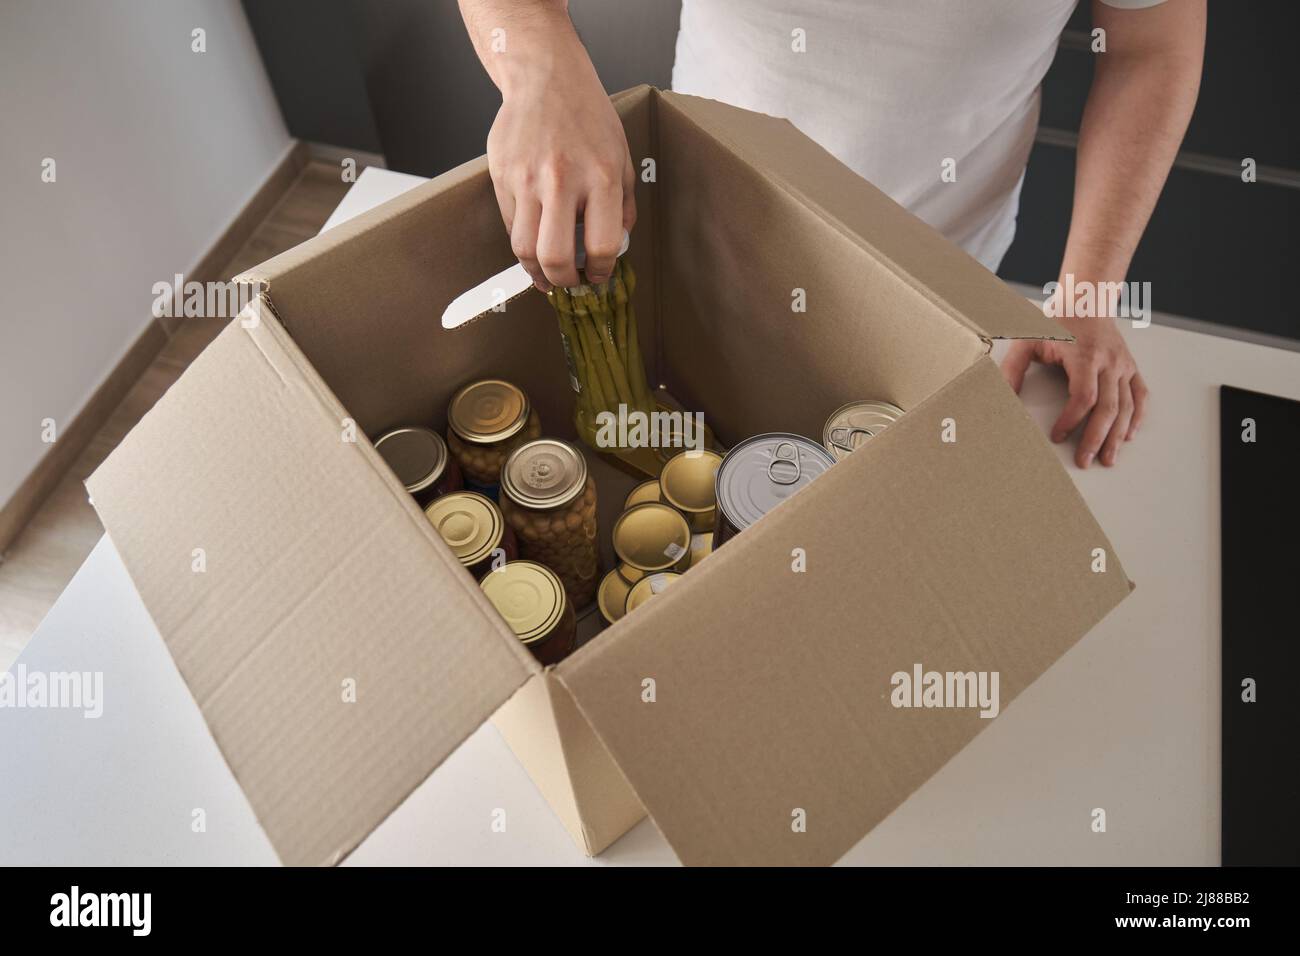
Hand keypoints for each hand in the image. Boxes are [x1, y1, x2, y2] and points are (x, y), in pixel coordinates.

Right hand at [486, 45, 634, 290]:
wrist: (546, 78)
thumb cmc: (588, 117)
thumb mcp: (622, 156)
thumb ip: (623, 204)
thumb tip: (617, 246)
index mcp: (602, 177)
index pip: (601, 246)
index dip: (599, 271)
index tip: (597, 275)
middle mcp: (562, 179)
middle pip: (555, 256)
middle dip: (563, 281)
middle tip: (569, 283)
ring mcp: (527, 178)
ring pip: (524, 248)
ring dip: (536, 271)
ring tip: (547, 274)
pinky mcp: (502, 175)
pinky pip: (509, 224)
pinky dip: (522, 242)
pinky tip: (534, 242)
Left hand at [1001, 318, 1147, 468]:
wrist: (1087, 299)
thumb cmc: (1056, 320)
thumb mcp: (1027, 340)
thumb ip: (1013, 368)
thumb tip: (1000, 397)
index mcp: (1084, 355)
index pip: (1083, 396)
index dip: (1071, 420)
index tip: (1057, 436)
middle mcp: (1109, 362)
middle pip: (1108, 407)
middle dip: (1096, 437)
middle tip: (1085, 461)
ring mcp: (1123, 365)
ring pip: (1126, 406)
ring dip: (1117, 435)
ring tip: (1107, 459)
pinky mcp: (1130, 367)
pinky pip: (1140, 395)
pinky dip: (1136, 417)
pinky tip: (1127, 436)